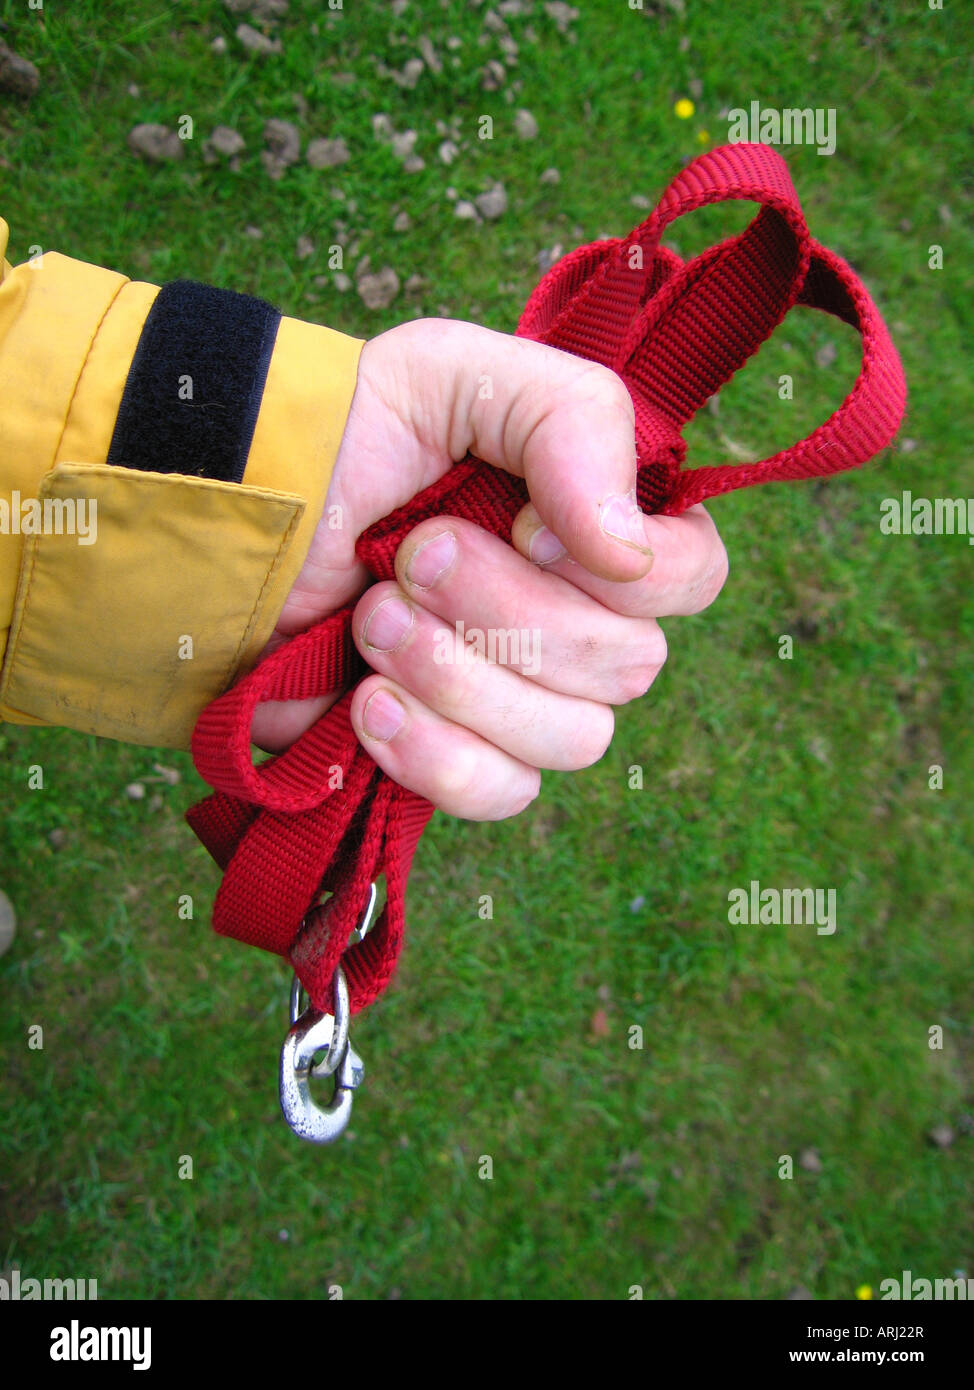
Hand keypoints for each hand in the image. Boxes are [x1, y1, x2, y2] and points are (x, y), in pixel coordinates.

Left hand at [251, 318, 727, 816]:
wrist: (230, 515)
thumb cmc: (347, 433)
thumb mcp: (458, 373)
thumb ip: (575, 424)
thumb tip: (629, 552)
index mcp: (590, 530)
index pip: (691, 576)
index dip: (628, 571)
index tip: (523, 526)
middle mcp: (572, 620)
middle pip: (626, 667)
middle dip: (505, 613)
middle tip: (409, 557)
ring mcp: (514, 700)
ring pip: (568, 740)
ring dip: (458, 675)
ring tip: (371, 620)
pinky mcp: (448, 759)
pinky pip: (499, 794)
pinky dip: (435, 754)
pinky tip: (368, 706)